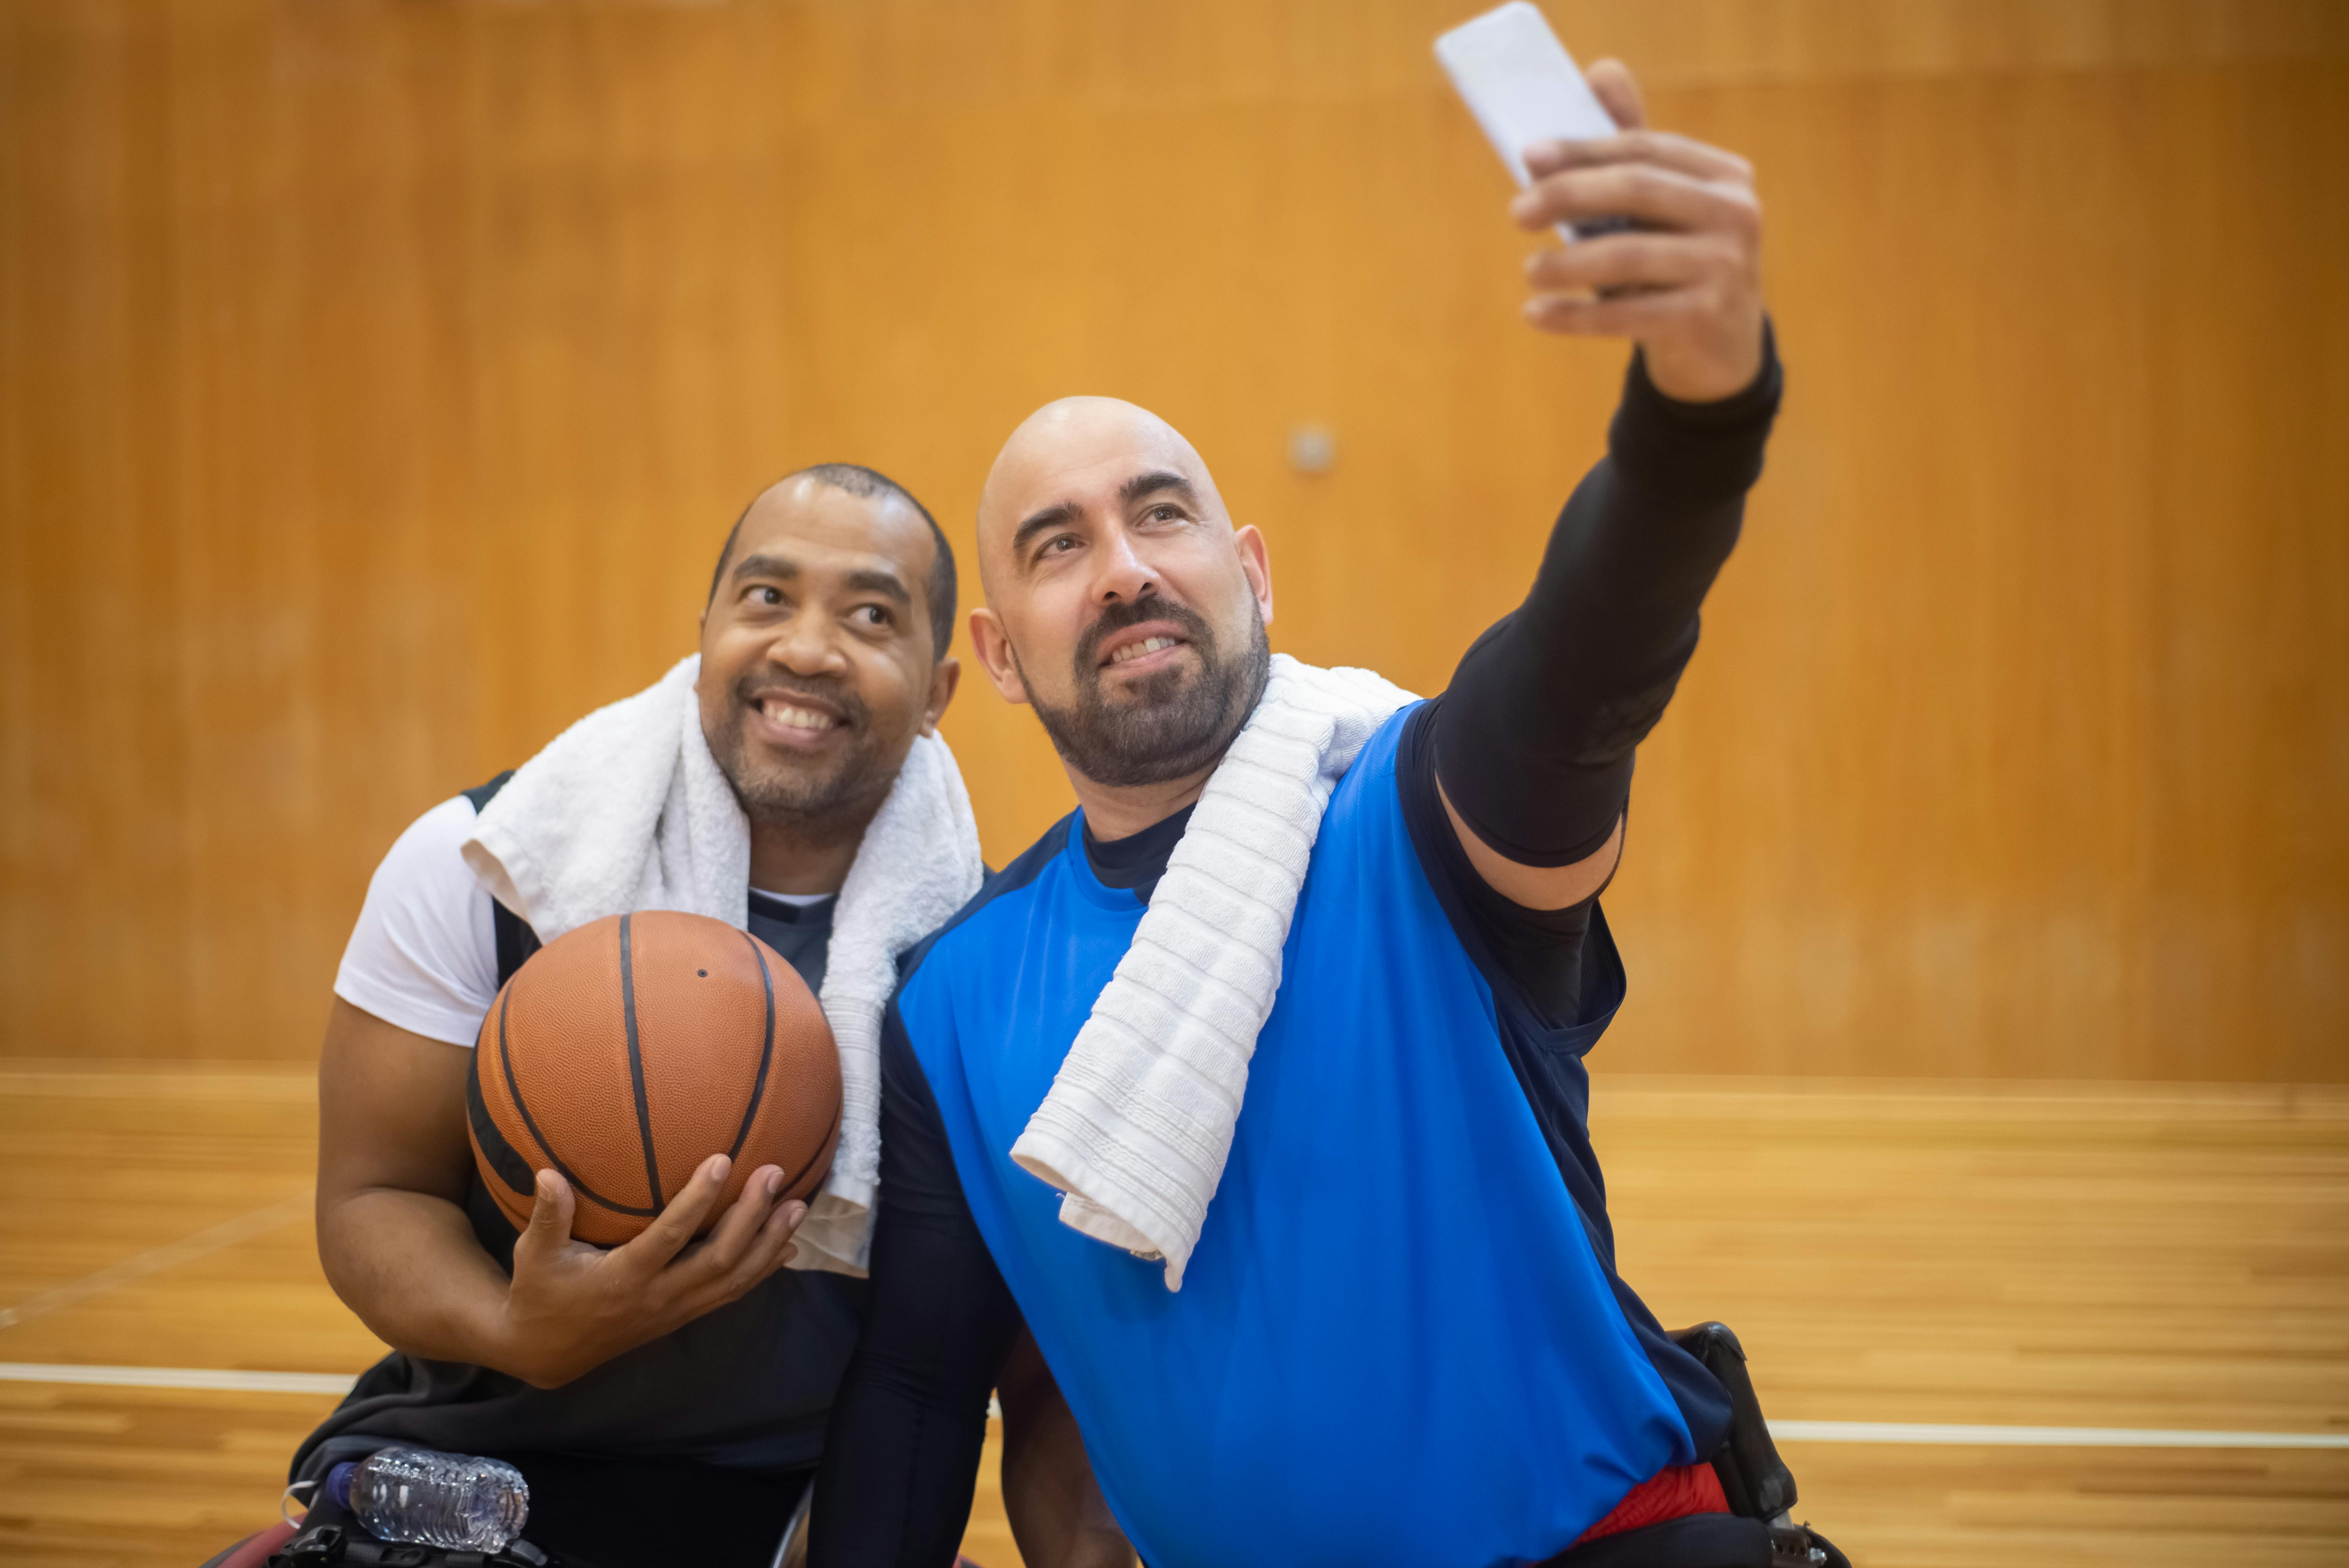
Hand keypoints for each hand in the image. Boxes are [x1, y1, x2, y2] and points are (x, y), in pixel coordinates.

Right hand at [497, 1153, 806, 1387]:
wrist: (548, 1353)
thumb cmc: (540, 1295)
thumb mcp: (534, 1256)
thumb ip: (547, 1216)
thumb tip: (547, 1173)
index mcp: (624, 1279)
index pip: (670, 1237)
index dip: (698, 1200)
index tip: (723, 1160)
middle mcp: (658, 1297)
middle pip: (719, 1260)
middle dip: (751, 1218)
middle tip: (775, 1175)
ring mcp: (675, 1311)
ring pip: (734, 1280)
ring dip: (768, 1244)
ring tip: (799, 1207)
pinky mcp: (683, 1316)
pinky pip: (730, 1294)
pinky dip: (761, 1271)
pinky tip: (786, 1247)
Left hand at [1510, 58, 1764, 403]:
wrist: (1720, 350)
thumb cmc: (1674, 266)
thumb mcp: (1658, 208)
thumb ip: (1631, 148)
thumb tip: (1600, 73)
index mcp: (1723, 175)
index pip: (1643, 149)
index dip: (1583, 149)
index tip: (1529, 157)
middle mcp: (1735, 214)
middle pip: (1637, 189)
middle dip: (1569, 195)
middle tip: (1517, 212)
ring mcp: (1726, 267)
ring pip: (1629, 255)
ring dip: (1567, 263)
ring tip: (1530, 270)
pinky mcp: (1705, 318)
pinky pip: (1626, 314)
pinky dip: (1574, 316)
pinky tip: (1535, 315)